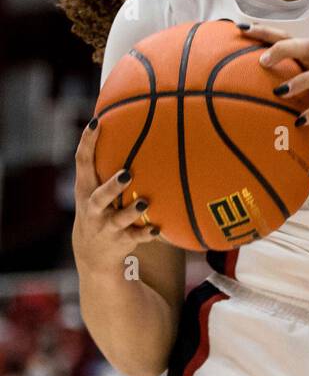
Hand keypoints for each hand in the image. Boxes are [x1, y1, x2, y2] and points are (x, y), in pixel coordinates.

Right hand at [72, 120, 159, 278]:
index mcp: (86, 188)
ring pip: (117, 220)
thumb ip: (106, 162)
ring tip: (144, 203)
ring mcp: (105, 226)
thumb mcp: (95, 187)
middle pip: (98, 197)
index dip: (87, 142)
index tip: (96, 122)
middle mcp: (93, 208)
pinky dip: (145, 233)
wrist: (93, 254)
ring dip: (131, 212)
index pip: (82, 162)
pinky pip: (134, 238)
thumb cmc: (100, 207)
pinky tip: (157, 228)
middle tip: (127, 174)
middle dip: (111, 187)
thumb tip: (131, 121)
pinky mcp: (119, 242)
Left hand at [240, 23, 308, 139]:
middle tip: (261, 60)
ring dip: (300, 81)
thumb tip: (250, 85)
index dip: (266, 31)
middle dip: (284, 49)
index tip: (241, 27)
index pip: (289, 39)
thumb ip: (291, 81)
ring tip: (279, 92)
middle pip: (307, 47)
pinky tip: (298, 122)